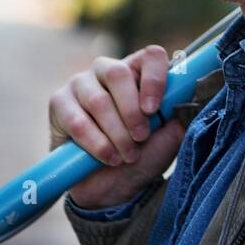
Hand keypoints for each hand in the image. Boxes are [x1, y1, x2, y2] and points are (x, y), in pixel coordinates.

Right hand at [48, 45, 186, 210]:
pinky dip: (96, 143)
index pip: (150, 56)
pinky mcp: (59, 102)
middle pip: (119, 73)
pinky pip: (77, 120)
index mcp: (139, 73)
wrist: (110, 188)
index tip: (154, 109)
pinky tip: (108, 157)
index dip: (155, 78)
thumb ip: (176, 118)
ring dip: (116, 133)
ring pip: (99, 100)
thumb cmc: (141, 156)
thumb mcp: (167, 139)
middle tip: (141, 137)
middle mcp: (108, 71)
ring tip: (126, 155)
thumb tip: (185, 101)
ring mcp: (81, 84)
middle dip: (132, 111)